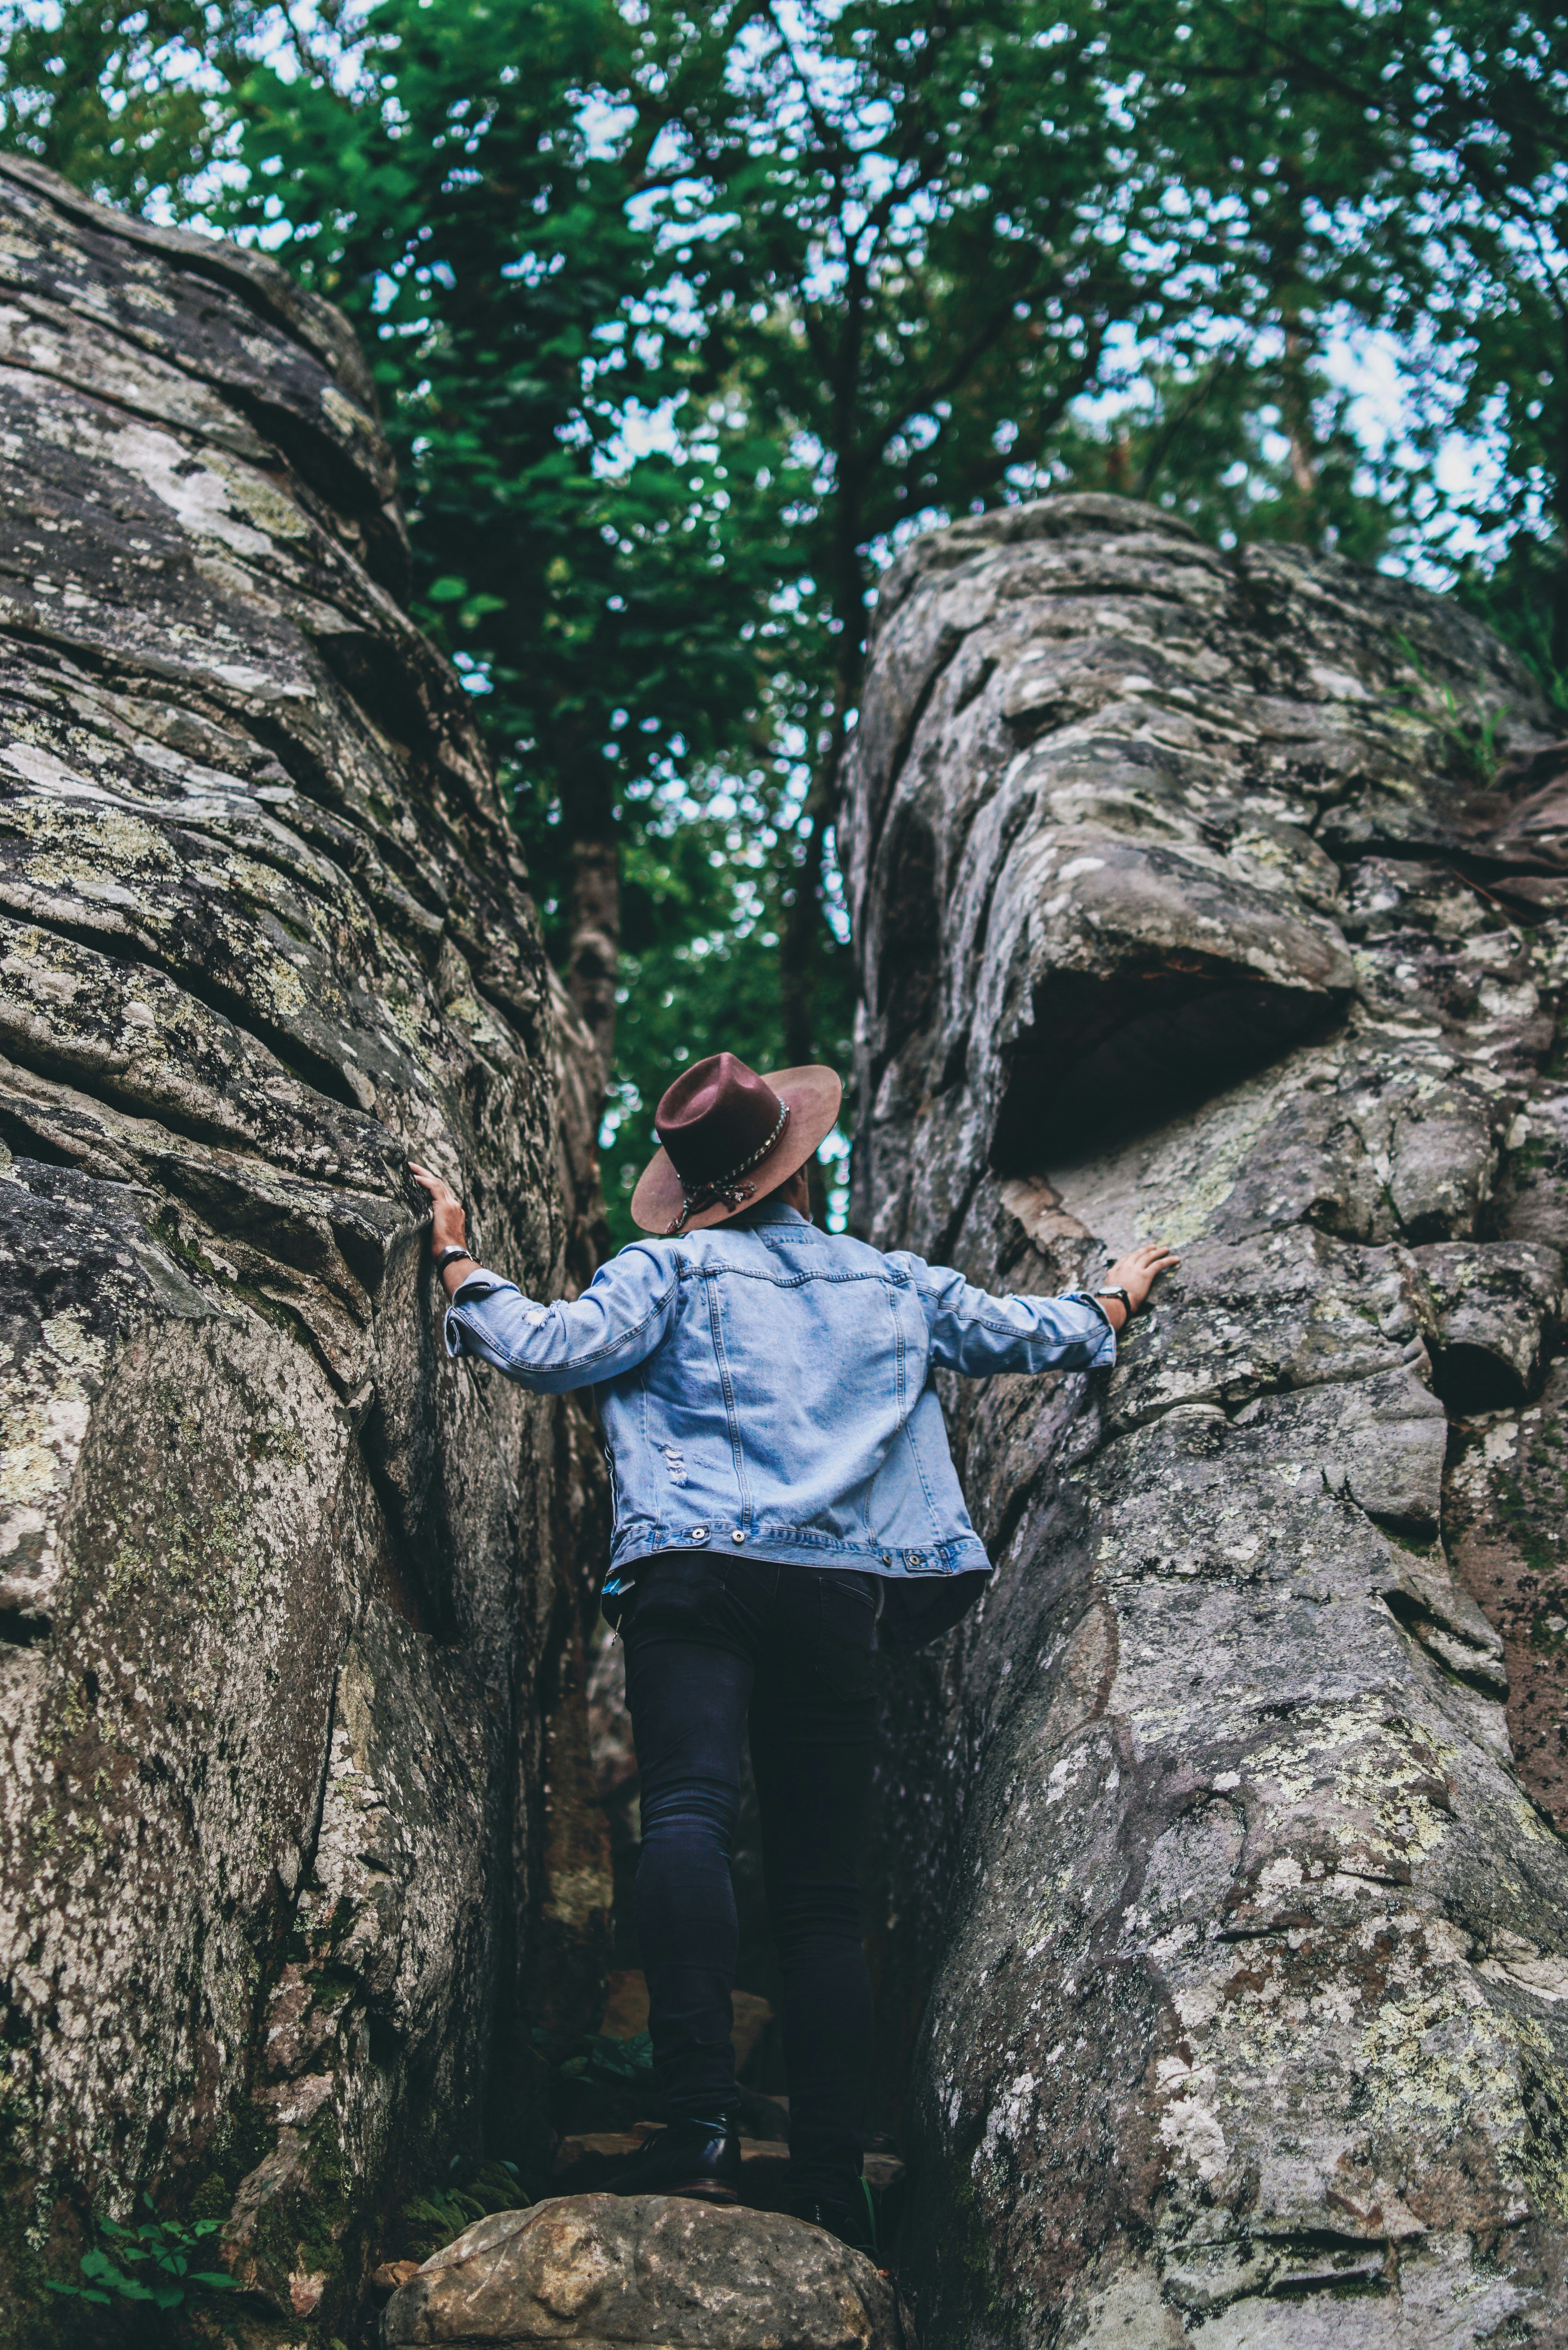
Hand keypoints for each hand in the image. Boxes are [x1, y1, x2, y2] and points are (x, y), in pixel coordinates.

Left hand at [409, 1163, 471, 1292]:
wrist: (453, 1255)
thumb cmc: (444, 1251)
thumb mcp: (439, 1235)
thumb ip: (434, 1225)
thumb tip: (422, 1225)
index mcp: (455, 1211)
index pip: (442, 1192)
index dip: (430, 1184)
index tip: (419, 1179)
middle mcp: (455, 1205)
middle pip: (439, 1183)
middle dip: (426, 1174)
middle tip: (412, 1167)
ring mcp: (451, 1205)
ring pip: (437, 1182)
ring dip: (423, 1174)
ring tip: (410, 1167)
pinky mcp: (445, 1207)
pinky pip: (434, 1188)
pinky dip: (424, 1181)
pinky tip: (414, 1178)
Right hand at [1104, 1240, 1180, 1325]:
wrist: (1114, 1302)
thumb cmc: (1110, 1301)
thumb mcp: (1108, 1290)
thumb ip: (1112, 1285)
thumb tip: (1114, 1289)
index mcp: (1115, 1270)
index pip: (1126, 1258)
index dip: (1134, 1254)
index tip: (1138, 1253)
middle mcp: (1125, 1266)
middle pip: (1138, 1254)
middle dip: (1147, 1249)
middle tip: (1154, 1247)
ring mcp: (1136, 1269)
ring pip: (1149, 1256)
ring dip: (1158, 1252)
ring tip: (1165, 1249)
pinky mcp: (1145, 1275)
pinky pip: (1158, 1264)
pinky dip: (1168, 1261)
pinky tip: (1176, 1259)